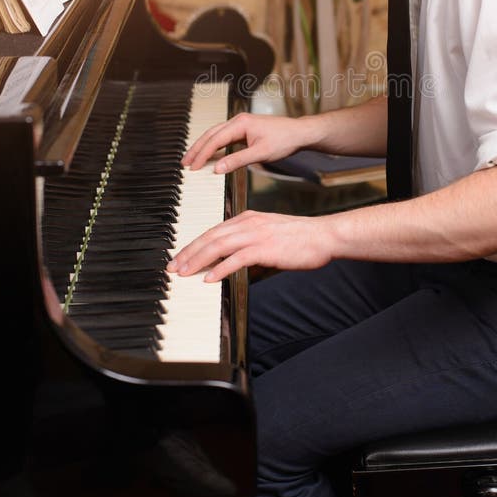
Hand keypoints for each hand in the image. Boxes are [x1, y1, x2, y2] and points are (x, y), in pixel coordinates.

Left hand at [167, 209, 333, 280]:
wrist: (323, 236)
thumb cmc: (300, 238)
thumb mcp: (269, 236)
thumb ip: (249, 247)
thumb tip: (233, 266)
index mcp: (247, 218)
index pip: (213, 231)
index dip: (193, 244)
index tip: (179, 257)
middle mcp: (248, 223)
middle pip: (210, 236)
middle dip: (188, 252)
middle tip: (173, 266)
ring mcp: (256, 234)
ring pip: (218, 245)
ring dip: (198, 259)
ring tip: (184, 272)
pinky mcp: (265, 247)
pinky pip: (237, 259)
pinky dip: (220, 268)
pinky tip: (210, 278)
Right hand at [182, 111, 308, 172]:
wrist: (299, 133)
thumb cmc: (284, 140)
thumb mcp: (261, 153)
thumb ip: (237, 161)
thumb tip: (217, 169)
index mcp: (240, 123)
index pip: (215, 140)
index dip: (202, 154)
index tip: (193, 167)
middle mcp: (238, 121)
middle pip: (210, 134)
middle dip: (196, 149)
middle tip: (185, 163)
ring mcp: (241, 125)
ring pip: (215, 135)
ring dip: (203, 147)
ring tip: (192, 159)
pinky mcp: (244, 130)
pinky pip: (224, 138)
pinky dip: (214, 146)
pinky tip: (210, 156)